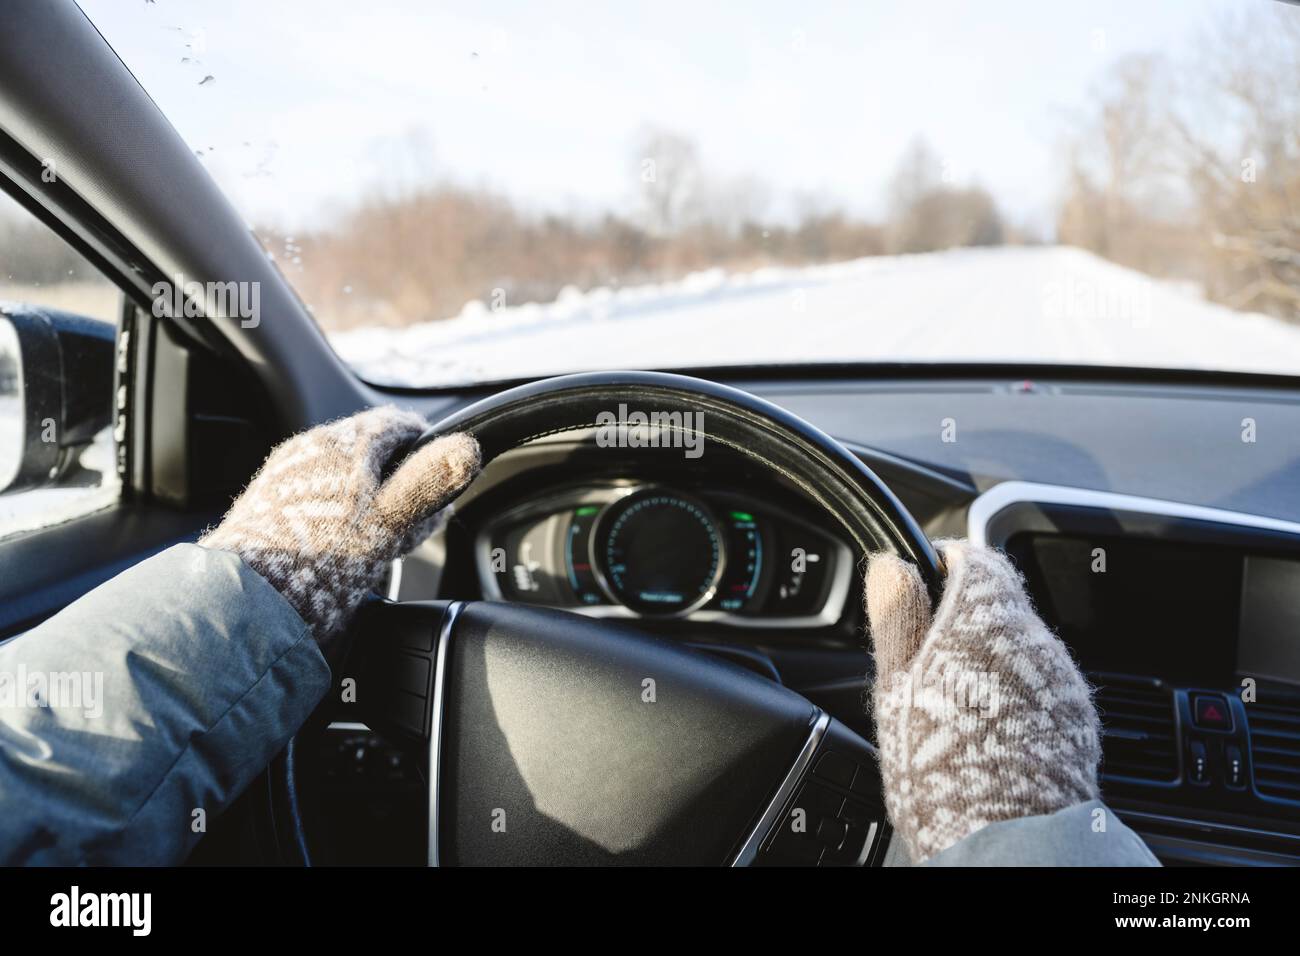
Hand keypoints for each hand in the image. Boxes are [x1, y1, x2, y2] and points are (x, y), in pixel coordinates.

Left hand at [200, 407, 479, 646]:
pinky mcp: (270, 502)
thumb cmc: (323, 559)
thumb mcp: (390, 519)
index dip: (429, 450)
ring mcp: (287, 474)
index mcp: (344, 440)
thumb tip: (469, 448)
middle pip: (372, 451)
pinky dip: (343, 514)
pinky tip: (349, 549)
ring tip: (388, 540)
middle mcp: (311, 446)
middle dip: (402, 481)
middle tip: (421, 520)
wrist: (249, 598)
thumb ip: (430, 480)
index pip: (399, 424)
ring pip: (346, 475)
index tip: (443, 478)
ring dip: (374, 501)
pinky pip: (320, 497)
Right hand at [864, 539, 1100, 861]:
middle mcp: (1032, 636)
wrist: (1007, 836)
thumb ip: (896, 615)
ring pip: (1020, 649)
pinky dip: (1016, 697)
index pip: (975, 557)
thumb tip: (890, 563)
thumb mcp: (896, 683)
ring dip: (990, 662)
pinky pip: (1042, 688)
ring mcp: (1061, 678)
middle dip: (963, 624)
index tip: (920, 589)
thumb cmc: (939, 759)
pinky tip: (988, 732)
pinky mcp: (1078, 718)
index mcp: (984, 614)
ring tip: (954, 706)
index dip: (944, 566)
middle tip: (925, 664)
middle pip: (998, 604)